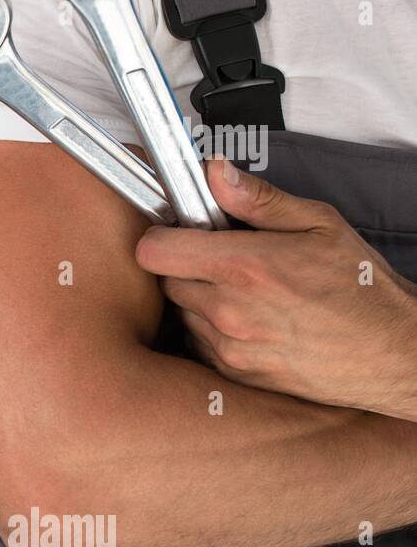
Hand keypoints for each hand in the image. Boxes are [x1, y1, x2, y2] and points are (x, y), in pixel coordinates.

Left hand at [135, 157, 416, 420]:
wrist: (392, 354)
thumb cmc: (360, 287)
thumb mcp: (318, 225)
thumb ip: (257, 199)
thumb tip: (214, 171)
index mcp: (244, 267)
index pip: (154, 251)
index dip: (162, 236)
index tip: (181, 232)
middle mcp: (228, 310)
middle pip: (166, 281)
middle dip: (185, 266)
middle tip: (222, 261)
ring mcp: (229, 347)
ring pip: (181, 314)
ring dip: (198, 301)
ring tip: (242, 293)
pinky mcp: (234, 374)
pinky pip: (199, 345)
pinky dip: (212, 332)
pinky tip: (248, 322)